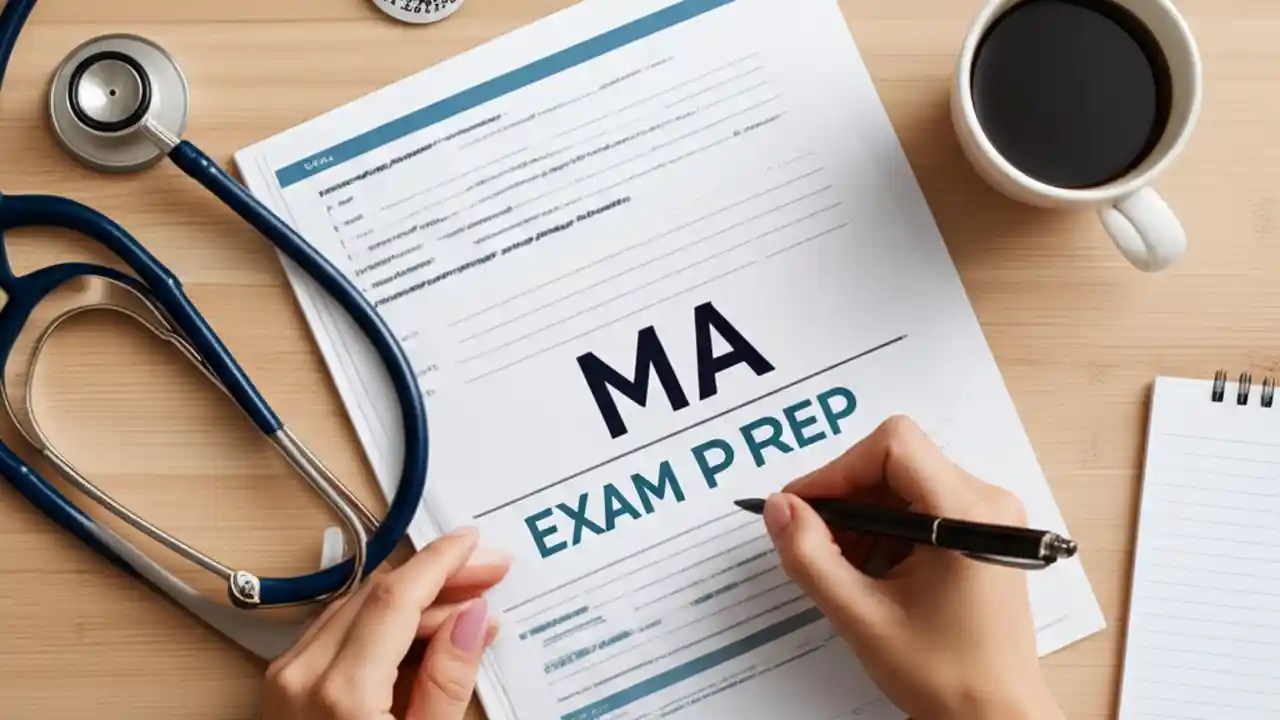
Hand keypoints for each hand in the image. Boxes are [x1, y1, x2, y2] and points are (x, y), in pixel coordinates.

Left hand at [263, 527, 510, 719]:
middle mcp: (301, 676)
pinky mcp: (280, 690)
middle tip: (488, 573)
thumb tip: (473, 620)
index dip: (443, 561)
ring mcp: (284, 681)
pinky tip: (420, 631)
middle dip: (437, 577)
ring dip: (411, 598)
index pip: (398, 596)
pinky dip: (381, 623)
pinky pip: (337, 633)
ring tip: (464, 603)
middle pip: (378, 595)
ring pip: (356, 608)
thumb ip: (448, 681)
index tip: (476, 544)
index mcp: (341, 692)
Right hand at [763, 417, 1063, 719]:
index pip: (893, 445)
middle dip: (846, 498)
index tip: (802, 507)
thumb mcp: (861, 616)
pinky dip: (884, 529)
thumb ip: (811, 556)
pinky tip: (869, 570)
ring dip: (862, 516)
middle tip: (813, 542)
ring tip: (842, 567)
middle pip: (896, 461)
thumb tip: (778, 507)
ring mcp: (989, 516)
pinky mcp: (981, 534)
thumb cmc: (943, 675)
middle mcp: (988, 502)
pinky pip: (920, 505)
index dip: (838, 469)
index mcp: (968, 514)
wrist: (997, 718)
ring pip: (904, 482)